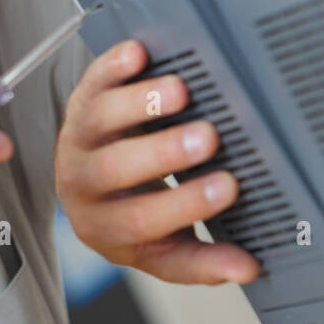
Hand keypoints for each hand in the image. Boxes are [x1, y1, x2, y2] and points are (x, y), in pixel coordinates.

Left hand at [54, 39, 260, 284]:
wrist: (89, 187)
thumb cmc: (133, 215)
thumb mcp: (163, 248)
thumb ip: (202, 261)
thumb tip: (247, 269)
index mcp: (105, 227)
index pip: (141, 220)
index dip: (185, 205)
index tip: (228, 187)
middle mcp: (83, 184)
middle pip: (116, 169)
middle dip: (163, 152)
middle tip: (207, 138)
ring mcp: (76, 139)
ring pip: (98, 120)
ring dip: (139, 104)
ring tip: (178, 92)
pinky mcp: (79, 102)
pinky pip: (91, 82)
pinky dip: (112, 67)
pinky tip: (137, 54)